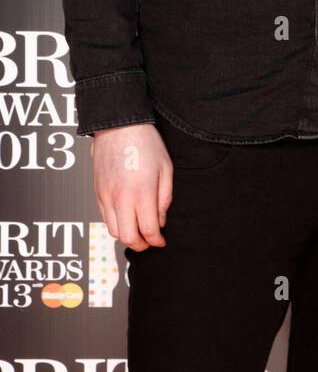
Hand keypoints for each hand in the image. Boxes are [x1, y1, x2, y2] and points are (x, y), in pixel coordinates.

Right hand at [91, 122, 172, 251]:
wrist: (118, 127)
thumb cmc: (145, 143)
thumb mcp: (165, 168)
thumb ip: (164, 198)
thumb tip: (160, 220)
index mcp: (142, 192)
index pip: (148, 230)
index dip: (156, 241)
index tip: (162, 241)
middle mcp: (121, 198)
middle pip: (127, 237)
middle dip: (141, 245)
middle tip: (150, 241)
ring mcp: (106, 196)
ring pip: (113, 231)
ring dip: (127, 235)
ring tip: (139, 229)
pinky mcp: (98, 193)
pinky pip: (105, 218)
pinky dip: (116, 224)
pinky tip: (127, 217)